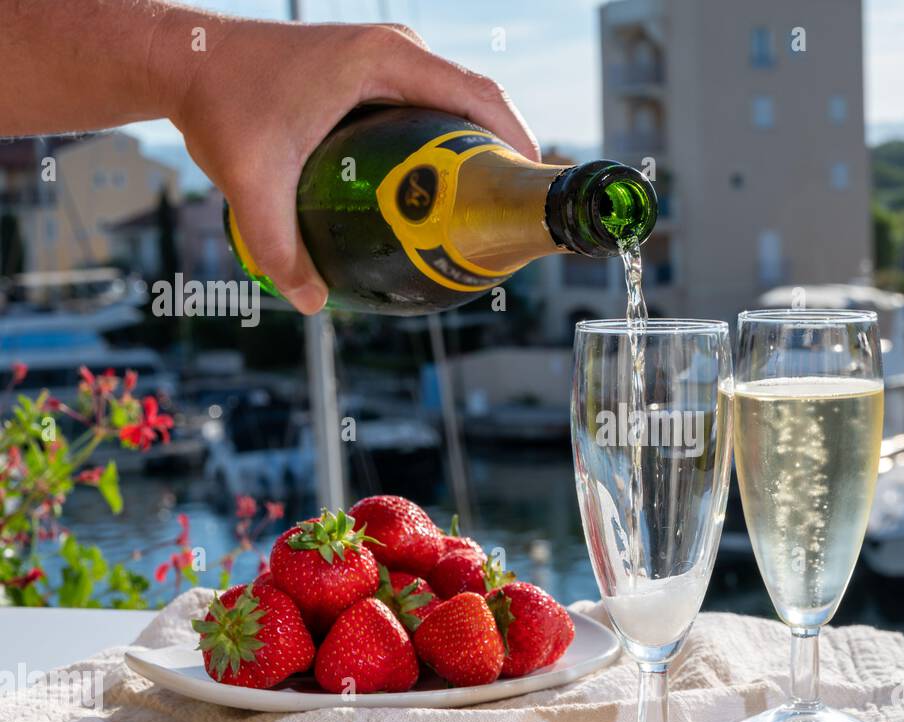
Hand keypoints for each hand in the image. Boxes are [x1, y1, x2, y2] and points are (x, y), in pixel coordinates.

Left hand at [164, 18, 538, 313]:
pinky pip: (433, 101)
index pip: (477, 95)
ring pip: (459, 100)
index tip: (530, 190)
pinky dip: (451, 138)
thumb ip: (278, 245)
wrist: (186, 60)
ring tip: (489, 205)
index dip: (516, 140)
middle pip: (480, 99)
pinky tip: (446, 185)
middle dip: (506, 152)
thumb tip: (312, 302)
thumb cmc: (218, 103)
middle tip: (513, 212)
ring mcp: (388, 56)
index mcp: (382, 60)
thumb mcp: (249, 181)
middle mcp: (394, 49)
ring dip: (482, 146)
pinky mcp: (376, 69)